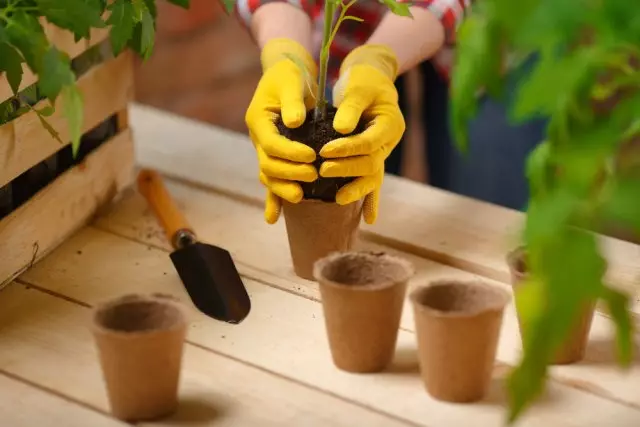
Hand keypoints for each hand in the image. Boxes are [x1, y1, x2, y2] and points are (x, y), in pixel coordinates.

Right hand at [245, 38, 318, 223]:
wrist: (287, 76)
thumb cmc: (290, 74)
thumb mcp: (291, 79)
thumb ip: (292, 100)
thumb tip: (295, 122)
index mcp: (259, 120)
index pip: (271, 144)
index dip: (290, 153)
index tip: (312, 156)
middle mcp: (259, 138)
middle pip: (268, 165)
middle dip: (290, 173)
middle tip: (314, 174)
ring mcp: (265, 150)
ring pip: (268, 177)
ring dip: (282, 189)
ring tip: (302, 196)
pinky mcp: (275, 157)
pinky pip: (271, 182)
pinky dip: (271, 201)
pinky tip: (272, 219)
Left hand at [322, 44, 404, 223]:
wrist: (371, 80)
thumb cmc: (364, 80)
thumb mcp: (357, 86)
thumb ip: (350, 106)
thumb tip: (341, 129)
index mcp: (390, 123)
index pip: (369, 141)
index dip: (348, 148)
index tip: (325, 150)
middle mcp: (389, 142)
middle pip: (371, 162)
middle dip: (348, 168)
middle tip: (323, 170)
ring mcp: (382, 152)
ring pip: (373, 176)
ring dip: (357, 189)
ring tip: (338, 199)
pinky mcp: (373, 158)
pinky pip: (373, 181)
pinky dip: (371, 200)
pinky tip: (369, 220)